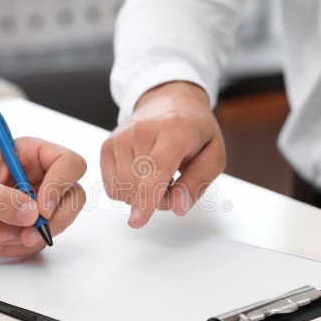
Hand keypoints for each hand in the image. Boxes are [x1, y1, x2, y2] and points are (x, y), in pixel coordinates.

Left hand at [0, 137, 86, 256]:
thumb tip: (29, 212)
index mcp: (28, 155)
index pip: (67, 162)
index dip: (60, 184)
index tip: (41, 207)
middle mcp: (38, 178)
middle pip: (73, 196)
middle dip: (53, 219)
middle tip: (27, 231)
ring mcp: (35, 205)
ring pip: (59, 223)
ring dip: (30, 237)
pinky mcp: (27, 228)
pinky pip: (39, 242)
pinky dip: (18, 247)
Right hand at [100, 81, 225, 227]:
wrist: (169, 101)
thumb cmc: (193, 130)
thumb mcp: (213, 156)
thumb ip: (197, 183)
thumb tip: (178, 207)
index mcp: (175, 129)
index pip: (157, 168)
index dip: (148, 197)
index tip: (137, 219)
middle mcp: (142, 130)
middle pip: (141, 187)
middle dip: (159, 199)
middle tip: (174, 181)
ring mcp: (121, 137)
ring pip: (124, 190)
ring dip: (142, 196)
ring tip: (157, 175)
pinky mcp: (107, 146)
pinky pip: (112, 187)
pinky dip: (127, 191)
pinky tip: (140, 175)